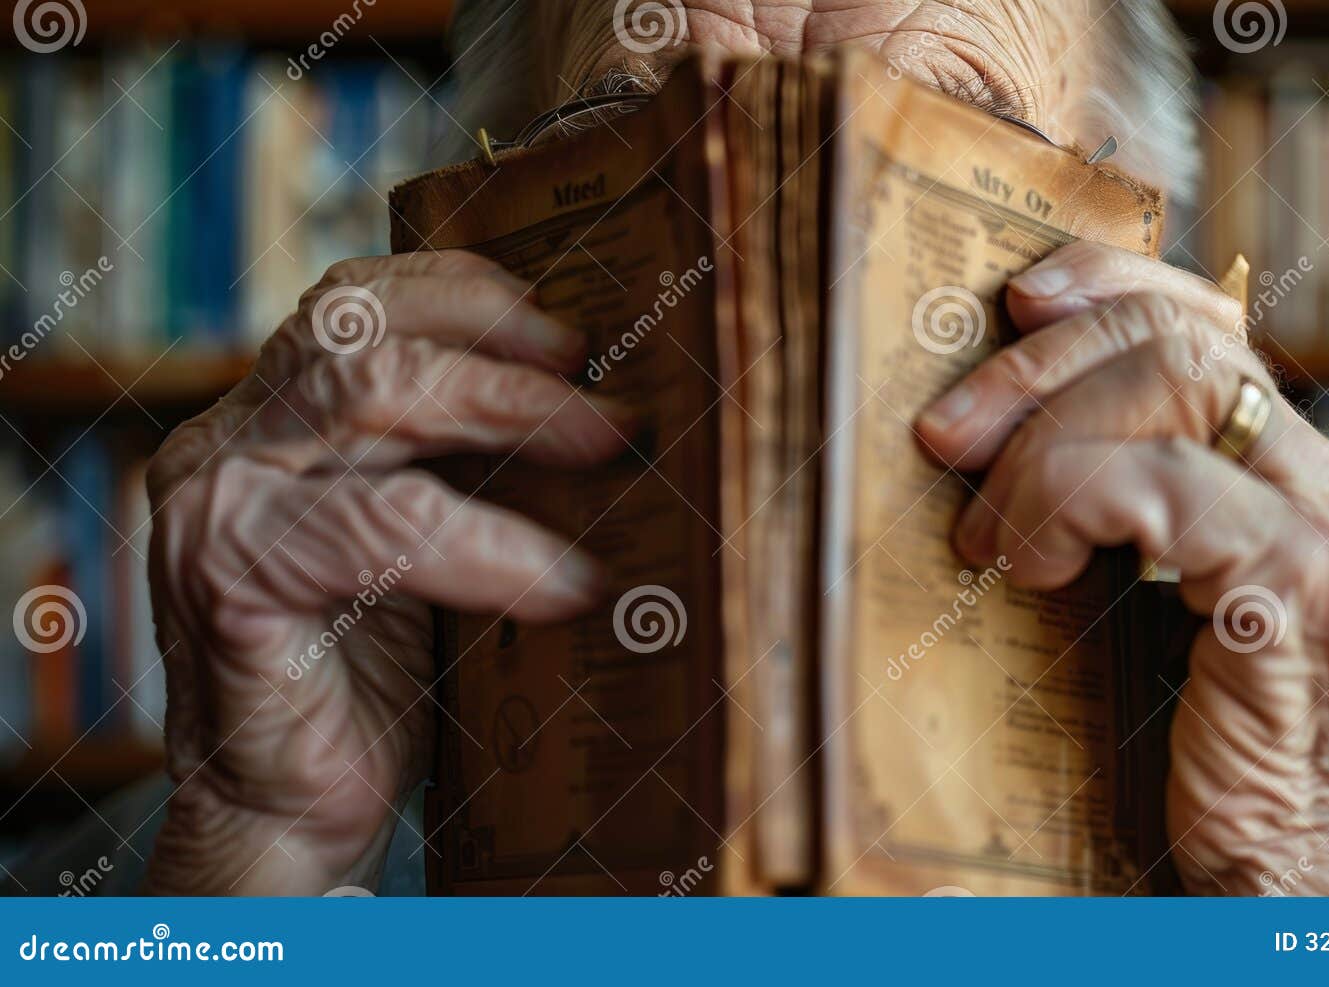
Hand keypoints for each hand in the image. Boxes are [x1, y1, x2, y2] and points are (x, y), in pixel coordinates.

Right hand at [144, 251, 631, 894]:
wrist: (294, 812)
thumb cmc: (378, 677)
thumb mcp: (428, 545)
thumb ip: (466, 469)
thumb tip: (611, 407)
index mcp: (270, 418)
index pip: (354, 302)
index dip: (465, 292)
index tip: (570, 322)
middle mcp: (228, 440)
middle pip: (363, 331)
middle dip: (500, 343)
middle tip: (603, 385)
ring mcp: (216, 500)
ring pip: (367, 396)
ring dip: (506, 409)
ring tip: (604, 443)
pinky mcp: (226, 575)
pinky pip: (380, 527)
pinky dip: (491, 548)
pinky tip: (568, 582)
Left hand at [914, 240, 1328, 895]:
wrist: (1259, 845)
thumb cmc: (1174, 710)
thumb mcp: (1133, 567)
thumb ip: (1110, 480)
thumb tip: (987, 403)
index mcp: (1283, 455)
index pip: (1202, 314)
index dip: (1109, 279)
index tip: (1015, 298)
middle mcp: (1319, 471)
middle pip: (1173, 335)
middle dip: (1035, 367)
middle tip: (942, 433)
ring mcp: (1317, 521)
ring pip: (1166, 385)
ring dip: (1038, 446)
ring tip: (984, 535)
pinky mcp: (1289, 579)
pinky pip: (1153, 483)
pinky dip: (1061, 506)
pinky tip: (1028, 569)